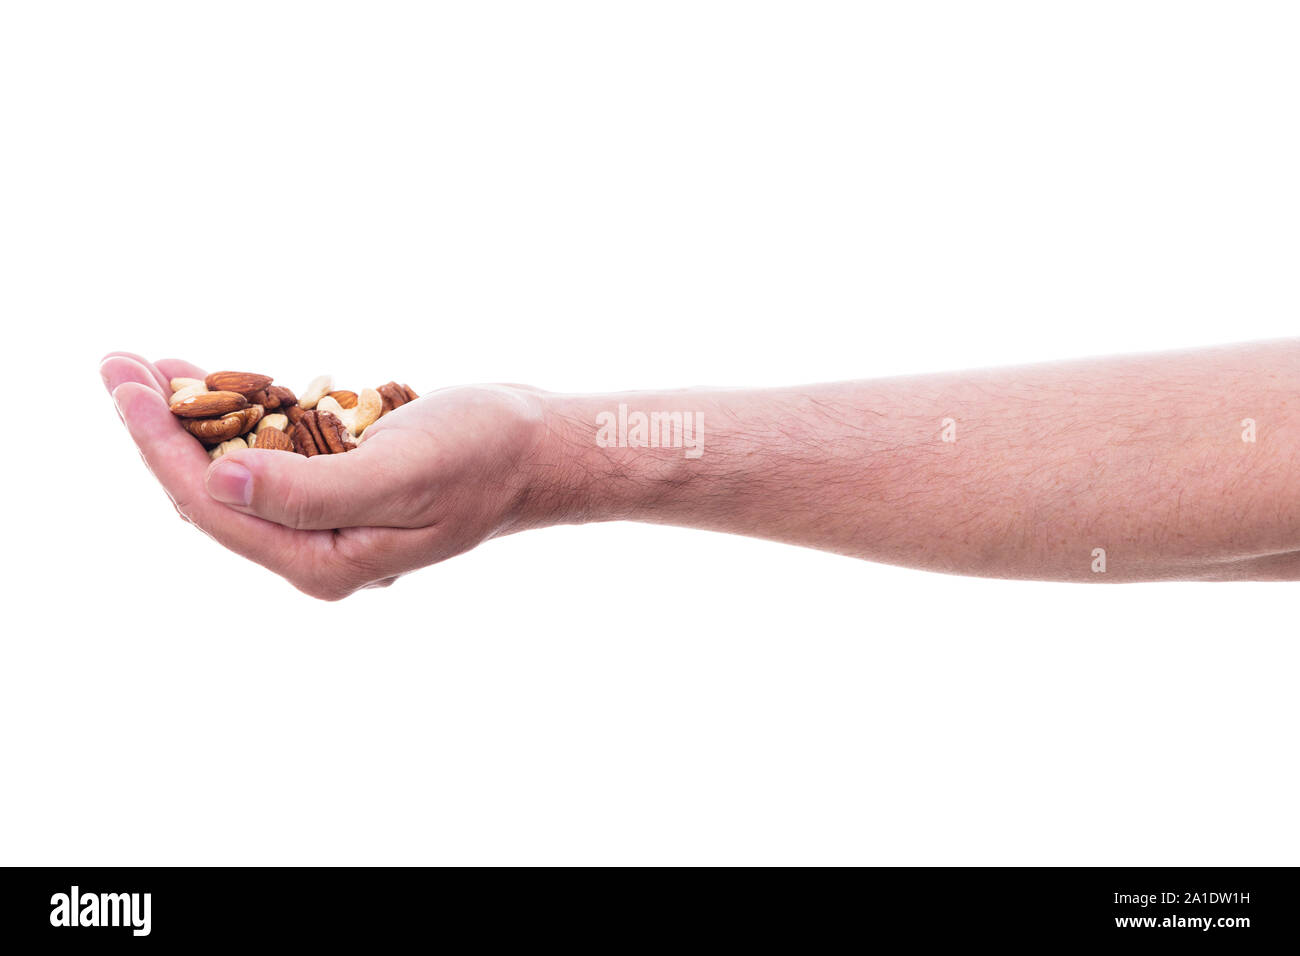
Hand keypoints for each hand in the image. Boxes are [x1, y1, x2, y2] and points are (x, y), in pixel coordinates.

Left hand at [101, 353, 554, 598]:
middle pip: (212, 490)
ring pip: (235, 469)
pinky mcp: (341, 486)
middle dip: (160, 427)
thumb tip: (218, 485)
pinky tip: (217, 377)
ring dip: (192, 416)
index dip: (161, 445)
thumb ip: (308, 491)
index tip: (125, 384)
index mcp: (322, 561)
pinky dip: (239, 412)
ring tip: (148, 364)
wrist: (539, 449)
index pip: (214, 505)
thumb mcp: (399, 473)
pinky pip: (271, 453)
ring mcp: (328, 520)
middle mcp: (317, 549)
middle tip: (117, 362)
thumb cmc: (484, 456)